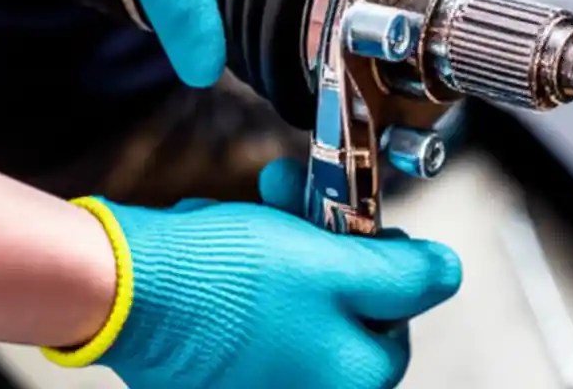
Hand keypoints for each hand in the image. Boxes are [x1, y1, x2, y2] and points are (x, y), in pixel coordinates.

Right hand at [59, 159, 460, 388]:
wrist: (122, 287)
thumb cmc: (229, 280)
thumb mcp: (337, 265)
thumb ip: (406, 276)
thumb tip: (449, 272)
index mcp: (350, 381)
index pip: (397, 318)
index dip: (382, 260)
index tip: (358, 227)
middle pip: (345, 306)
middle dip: (328, 242)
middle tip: (305, 201)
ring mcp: (259, 385)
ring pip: (298, 299)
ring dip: (289, 243)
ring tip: (262, 205)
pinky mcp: (218, 370)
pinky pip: (253, 312)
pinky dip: (250, 269)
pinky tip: (229, 235)